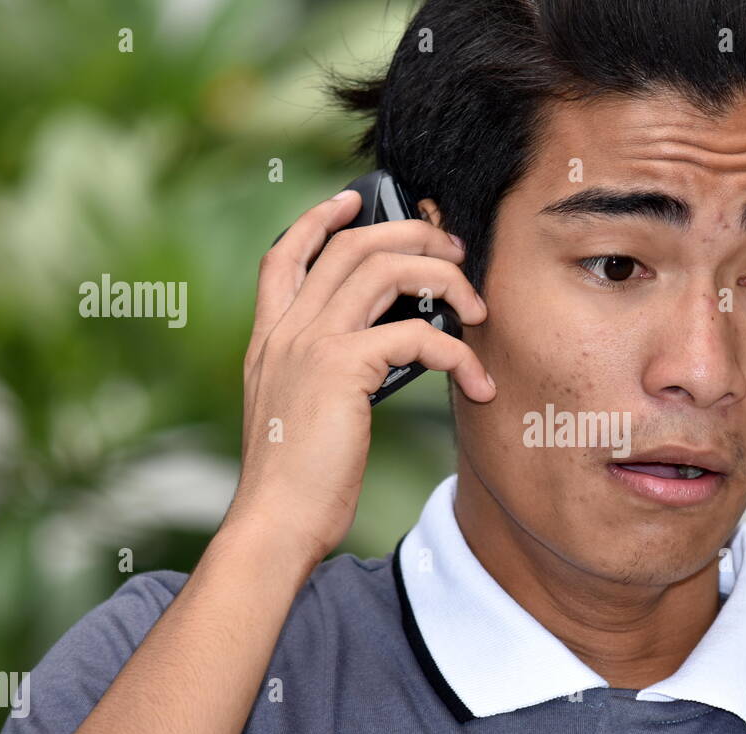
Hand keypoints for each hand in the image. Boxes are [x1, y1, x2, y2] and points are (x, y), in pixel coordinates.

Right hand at [225, 189, 493, 563]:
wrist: (277, 521)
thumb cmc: (298, 480)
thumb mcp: (301, 413)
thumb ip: (325, 373)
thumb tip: (384, 349)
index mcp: (269, 338)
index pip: (284, 254)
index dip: (319, 218)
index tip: (352, 199)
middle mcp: (286, 330)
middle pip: (352, 245)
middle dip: (412, 235)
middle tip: (454, 252)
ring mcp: (311, 343)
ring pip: (386, 269)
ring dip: (445, 278)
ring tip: (477, 307)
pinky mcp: (342, 367)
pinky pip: (417, 333)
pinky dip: (458, 353)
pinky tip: (476, 382)